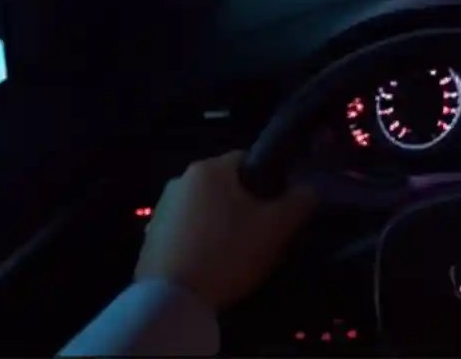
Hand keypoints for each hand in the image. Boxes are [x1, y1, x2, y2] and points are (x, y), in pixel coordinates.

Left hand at [135, 150, 315, 309]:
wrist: (172, 301)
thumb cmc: (227, 253)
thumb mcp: (276, 228)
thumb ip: (300, 201)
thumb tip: (309, 188)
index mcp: (209, 169)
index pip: (249, 160)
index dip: (270, 181)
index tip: (278, 208)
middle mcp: (180, 180)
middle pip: (226, 186)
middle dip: (245, 205)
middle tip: (262, 235)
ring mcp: (161, 210)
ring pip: (205, 210)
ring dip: (221, 224)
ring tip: (236, 255)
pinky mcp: (150, 238)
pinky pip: (186, 233)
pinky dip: (200, 243)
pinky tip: (211, 266)